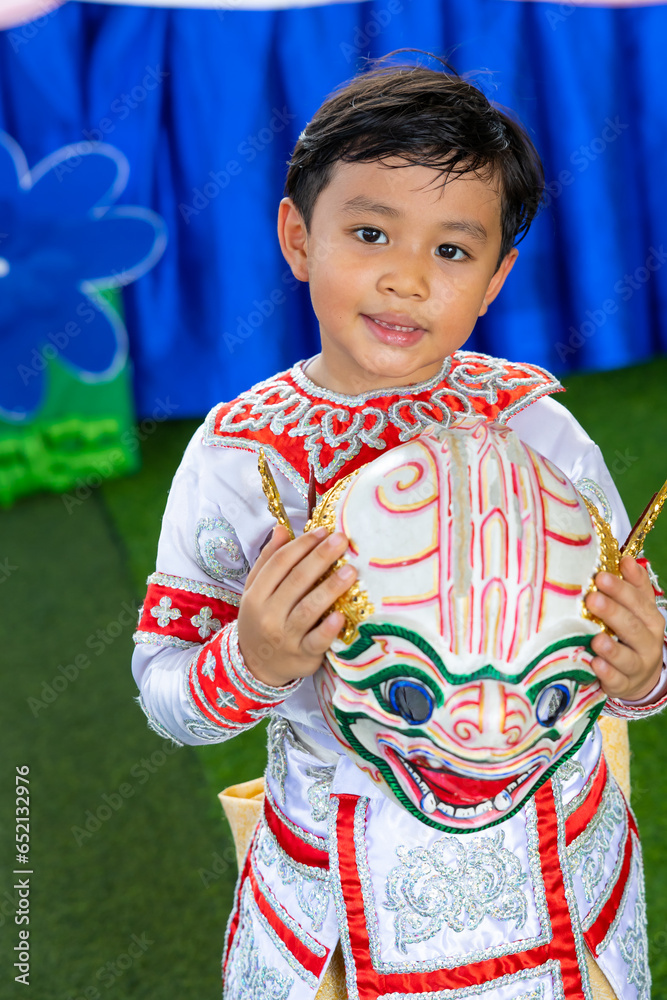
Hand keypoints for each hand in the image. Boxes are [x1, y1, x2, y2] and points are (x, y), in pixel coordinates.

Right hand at [237, 523, 356, 687]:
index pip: (280, 563)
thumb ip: (268, 561)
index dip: (302, 544)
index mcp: (256, 595)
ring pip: (309, 608)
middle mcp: (268, 614)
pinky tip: (341, 615)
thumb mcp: (255, 591)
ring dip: (330, 588)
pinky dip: (328, 628)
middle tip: (342, 540)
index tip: (324, 531)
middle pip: (296, 580)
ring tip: (351, 571)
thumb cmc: (260, 621)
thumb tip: (281, 529)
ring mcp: (285, 636)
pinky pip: (317, 640)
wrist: (256, 667)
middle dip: (320, 557)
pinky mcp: (303, 655)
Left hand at [585, 556, 664, 700]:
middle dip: (612, 612)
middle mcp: (647, 643)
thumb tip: (627, 559)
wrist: (640, 674)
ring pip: (626, 657)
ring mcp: (636, 667)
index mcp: (651, 620)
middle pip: (632, 627)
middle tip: (592, 598)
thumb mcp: (638, 608)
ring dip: (611, 648)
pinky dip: (606, 673)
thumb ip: (634, 585)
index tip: (600, 576)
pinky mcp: (623, 685)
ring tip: (596, 638)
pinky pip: (616, 680)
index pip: (638, 602)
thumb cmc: (633, 632)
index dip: (620, 589)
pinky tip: (594, 664)